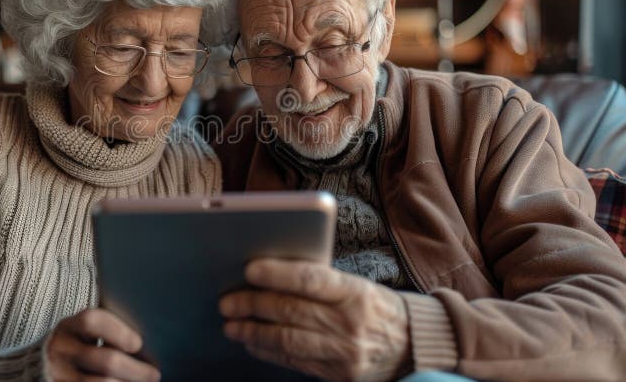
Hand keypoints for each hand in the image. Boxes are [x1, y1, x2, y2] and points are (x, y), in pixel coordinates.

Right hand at [45, 308, 160, 381]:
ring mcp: (57, 374)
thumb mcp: (87, 332)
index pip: (92, 321)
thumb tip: (148, 339)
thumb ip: (109, 328)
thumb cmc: (81, 345)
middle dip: (136, 370)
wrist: (47, 367)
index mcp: (69, 326)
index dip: (119, 331)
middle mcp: (59, 349)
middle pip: (105, 361)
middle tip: (155, 374)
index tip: (138, 344)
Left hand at [219, 258, 410, 381]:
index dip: (277, 274)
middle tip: (228, 301)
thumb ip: (321, 282)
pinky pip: (295, 361)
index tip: (249, 270)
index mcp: (355, 293)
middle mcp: (350, 324)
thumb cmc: (377, 308)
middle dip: (253, 305)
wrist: (413, 348)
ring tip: (232, 325)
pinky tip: (253, 342)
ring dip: (253, 332)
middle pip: (291, 311)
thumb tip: (272, 274)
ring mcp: (344, 353)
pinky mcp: (338, 374)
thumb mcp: (358, 286)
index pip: (310, 279)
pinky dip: (269, 351)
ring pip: (288, 340)